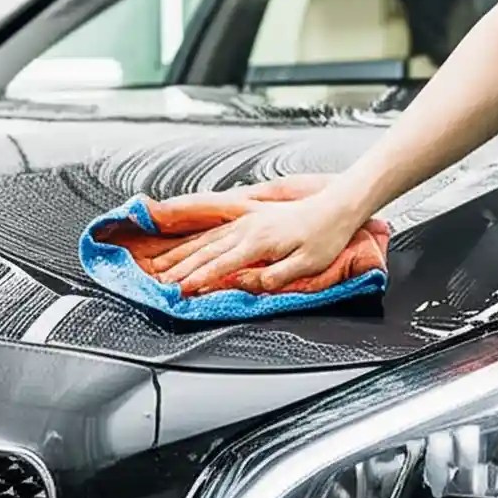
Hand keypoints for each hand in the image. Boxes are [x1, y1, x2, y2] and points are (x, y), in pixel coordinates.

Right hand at [155, 191, 370, 295]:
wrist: (336, 205)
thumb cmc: (326, 236)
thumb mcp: (308, 263)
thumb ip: (277, 275)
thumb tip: (251, 285)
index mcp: (260, 241)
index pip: (222, 264)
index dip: (199, 279)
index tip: (182, 291)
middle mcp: (249, 229)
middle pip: (206, 251)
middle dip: (181, 268)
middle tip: (161, 282)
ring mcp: (247, 222)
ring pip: (206, 240)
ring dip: (182, 253)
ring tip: (162, 266)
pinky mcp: (250, 218)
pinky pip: (216, 231)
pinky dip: (196, 240)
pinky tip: (186, 246)